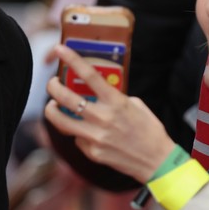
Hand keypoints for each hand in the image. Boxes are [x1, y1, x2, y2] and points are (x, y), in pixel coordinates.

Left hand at [45, 44, 174, 181]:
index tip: (60, 49)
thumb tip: (95, 93)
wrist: (156, 160)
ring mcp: (95, 136)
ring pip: (60, 121)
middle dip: (52, 86)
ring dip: (52, 110)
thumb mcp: (136, 105)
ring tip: (52, 106)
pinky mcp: (92, 152)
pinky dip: (78, 133)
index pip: (89, 75)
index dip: (72, 59)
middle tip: (52, 83)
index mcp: (116, 101)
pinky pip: (77, 138)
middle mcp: (102, 118)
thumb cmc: (149, 130)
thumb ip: (114, 97)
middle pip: (65, 97)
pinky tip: (86, 132)